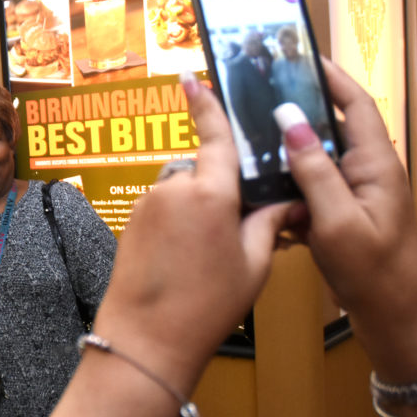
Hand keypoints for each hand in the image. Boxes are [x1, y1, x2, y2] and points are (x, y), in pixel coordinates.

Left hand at [93, 72, 289, 387]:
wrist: (145, 338)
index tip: (194, 77)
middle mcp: (174, 189)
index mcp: (210, 193)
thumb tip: (284, 203)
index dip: (207, 105)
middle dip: (219, 189)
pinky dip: (176, 221)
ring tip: (204, 253)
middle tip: (233, 229)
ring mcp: (148, 204)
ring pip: (181, 190)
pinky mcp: (133, 221)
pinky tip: (182, 256)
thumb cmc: (204, 306)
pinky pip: (162, 207)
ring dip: (196, 208)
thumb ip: (267, 224)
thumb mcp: (253, 265)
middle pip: (202, 170)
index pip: (215, 137)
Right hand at [276, 59, 416, 368]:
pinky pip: (312, 187)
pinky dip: (290, 185)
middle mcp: (367, 172)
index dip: (332, 78)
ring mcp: (355, 193)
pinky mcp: (342, 213)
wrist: (392, 318)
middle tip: (263, 95)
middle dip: (302, 109)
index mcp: (376, 165)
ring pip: (318, 158)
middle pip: (335, 127)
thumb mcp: (339, 220)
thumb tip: (290, 119)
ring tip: (253, 139)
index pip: (357, 106)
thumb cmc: (372, 272)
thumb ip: (315, 170)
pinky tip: (266, 190)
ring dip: (290, 150)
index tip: (300, 58)